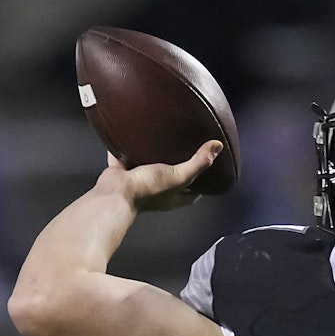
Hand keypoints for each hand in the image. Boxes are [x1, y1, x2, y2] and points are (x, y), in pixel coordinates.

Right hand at [99, 140, 221, 211]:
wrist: (116, 192)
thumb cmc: (148, 189)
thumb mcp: (180, 175)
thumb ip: (198, 162)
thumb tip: (217, 147)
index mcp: (175, 197)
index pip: (194, 191)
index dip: (203, 183)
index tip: (208, 170)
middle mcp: (159, 192)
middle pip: (173, 180)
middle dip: (178, 168)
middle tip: (184, 152)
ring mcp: (140, 184)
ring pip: (149, 169)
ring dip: (153, 159)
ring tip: (160, 143)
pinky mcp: (123, 175)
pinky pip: (125, 160)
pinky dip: (126, 151)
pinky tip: (130, 139)